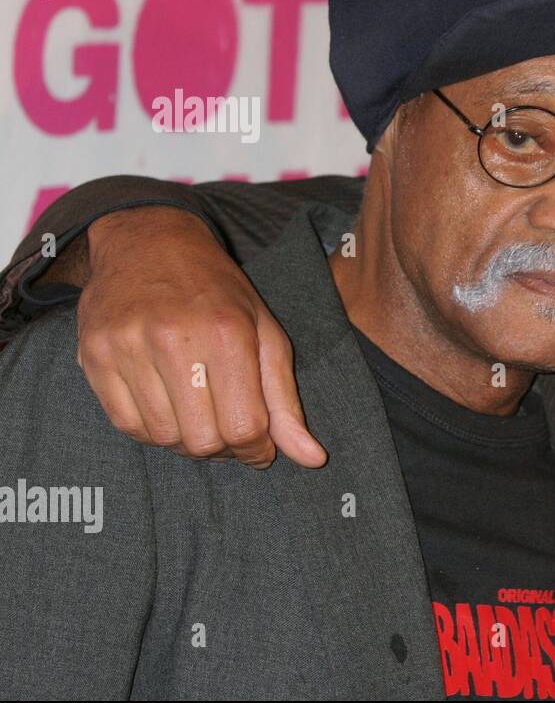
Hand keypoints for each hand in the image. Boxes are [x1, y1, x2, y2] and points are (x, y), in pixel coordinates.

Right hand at [73, 207, 327, 468]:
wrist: (150, 242)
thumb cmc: (218, 292)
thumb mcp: (265, 334)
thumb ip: (285, 401)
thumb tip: (312, 460)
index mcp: (228, 333)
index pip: (245, 426)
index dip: (257, 450)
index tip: (260, 447)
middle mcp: (175, 340)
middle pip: (203, 440)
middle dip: (223, 447)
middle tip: (228, 427)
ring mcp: (128, 347)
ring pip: (164, 437)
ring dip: (186, 438)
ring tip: (198, 410)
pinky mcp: (94, 356)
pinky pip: (126, 425)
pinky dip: (152, 430)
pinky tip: (168, 406)